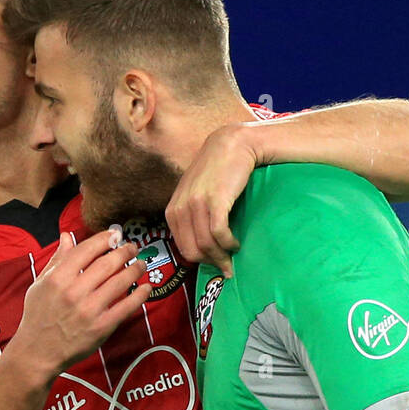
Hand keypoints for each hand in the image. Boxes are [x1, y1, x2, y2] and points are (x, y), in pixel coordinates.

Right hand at [9, 227, 149, 379]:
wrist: (37, 352)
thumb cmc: (38, 317)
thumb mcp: (40, 284)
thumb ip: (57, 260)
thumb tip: (67, 237)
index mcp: (58, 278)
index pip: (87, 249)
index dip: (105, 239)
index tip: (115, 235)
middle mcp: (74, 292)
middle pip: (107, 263)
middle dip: (124, 251)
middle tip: (132, 248)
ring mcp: (89, 310)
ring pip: (120, 282)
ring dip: (135, 269)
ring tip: (141, 264)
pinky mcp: (101, 327)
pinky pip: (126, 307)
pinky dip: (139, 295)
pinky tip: (146, 288)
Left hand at [164, 123, 260, 277]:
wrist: (232, 145)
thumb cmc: (216, 171)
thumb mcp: (194, 194)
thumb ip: (190, 216)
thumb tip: (200, 246)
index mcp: (172, 211)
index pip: (182, 248)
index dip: (199, 260)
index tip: (214, 263)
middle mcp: (180, 208)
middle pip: (193, 251)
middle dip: (210, 262)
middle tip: (226, 265)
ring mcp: (196, 204)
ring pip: (206, 245)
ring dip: (222, 255)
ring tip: (233, 254)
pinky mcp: (215, 200)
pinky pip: (219, 233)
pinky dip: (228, 244)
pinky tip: (236, 243)